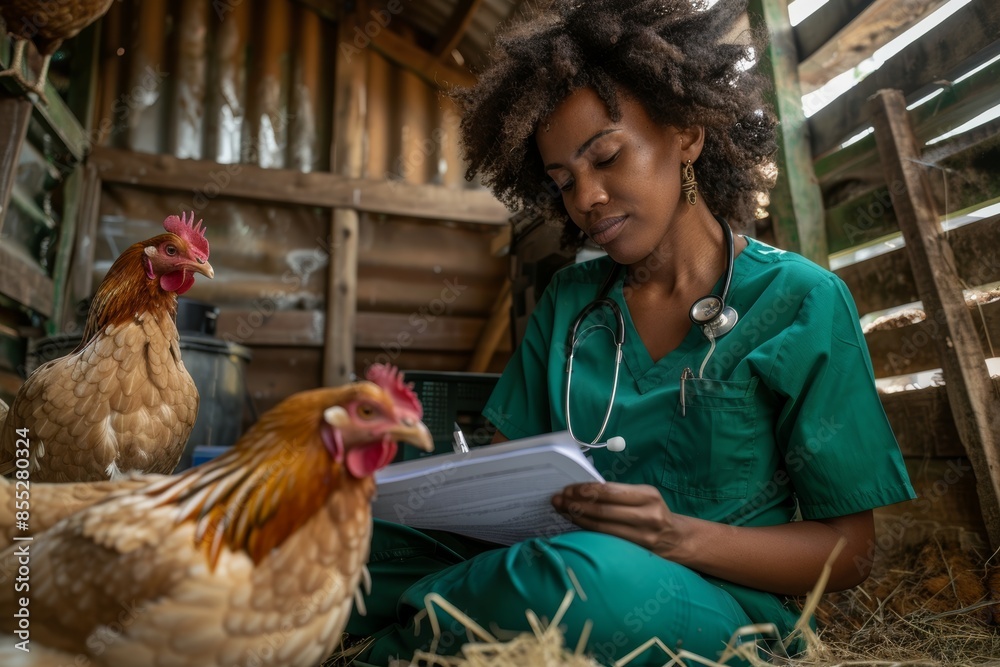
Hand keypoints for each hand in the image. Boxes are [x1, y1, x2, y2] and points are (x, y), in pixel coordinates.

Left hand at [551, 482, 686, 556]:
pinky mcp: (637, 551)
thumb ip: (619, 494)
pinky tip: (575, 524)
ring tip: (561, 510)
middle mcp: (648, 515)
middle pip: (604, 510)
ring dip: (577, 518)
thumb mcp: (643, 497)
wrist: (676, 539)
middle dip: (576, 504)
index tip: (568, 489)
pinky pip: (606, 539)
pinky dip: (587, 530)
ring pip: (602, 527)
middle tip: (557, 500)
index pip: (610, 491)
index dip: (586, 490)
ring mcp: (643, 536)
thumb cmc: (652, 513)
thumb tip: (582, 490)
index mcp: (648, 496)